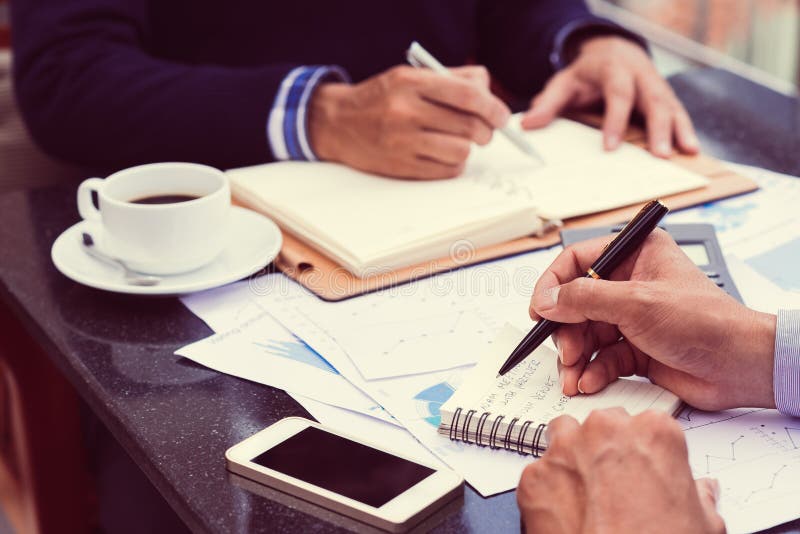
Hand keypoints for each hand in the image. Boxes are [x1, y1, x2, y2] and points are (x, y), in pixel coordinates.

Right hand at [307, 65, 509, 179]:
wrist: (337, 122)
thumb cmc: (382, 97)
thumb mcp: (411, 76)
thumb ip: (452, 78)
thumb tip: (490, 95)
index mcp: (411, 82)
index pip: (467, 96)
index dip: (493, 108)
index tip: (501, 117)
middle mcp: (405, 111)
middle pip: (468, 126)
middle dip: (485, 131)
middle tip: (484, 132)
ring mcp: (402, 142)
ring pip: (461, 151)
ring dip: (468, 149)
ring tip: (458, 142)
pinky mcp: (400, 166)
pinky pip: (445, 170)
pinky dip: (453, 164)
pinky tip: (444, 155)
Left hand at [517, 409, 724, 533]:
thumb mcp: (702, 523)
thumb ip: (700, 496)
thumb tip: (704, 491)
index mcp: (652, 433)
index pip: (646, 424)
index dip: (644, 451)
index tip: (644, 471)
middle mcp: (605, 431)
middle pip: (602, 425)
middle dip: (606, 449)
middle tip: (615, 486)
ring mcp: (564, 451)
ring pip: (563, 435)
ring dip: (572, 457)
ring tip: (587, 494)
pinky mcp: (533, 478)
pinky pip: (539, 473)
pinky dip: (548, 490)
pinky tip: (566, 515)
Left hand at [521, 36, 698, 157]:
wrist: (610, 52)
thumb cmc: (586, 73)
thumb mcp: (562, 83)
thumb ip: (548, 103)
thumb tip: (527, 124)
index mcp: (613, 68)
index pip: (617, 93)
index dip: (616, 120)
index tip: (610, 147)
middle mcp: (640, 74)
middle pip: (653, 99)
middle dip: (659, 127)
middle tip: (660, 155)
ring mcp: (655, 84)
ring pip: (671, 105)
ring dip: (679, 130)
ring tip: (686, 151)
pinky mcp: (665, 95)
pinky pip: (678, 111)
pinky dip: (685, 129)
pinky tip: (690, 147)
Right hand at [529, 229, 776, 410]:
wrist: (739, 366)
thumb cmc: (703, 322)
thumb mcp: (635, 303)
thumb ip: (584, 299)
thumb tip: (547, 300)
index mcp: (634, 254)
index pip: (576, 261)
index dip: (552, 285)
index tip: (539, 311)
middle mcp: (630, 283)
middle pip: (575, 303)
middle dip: (566, 331)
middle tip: (566, 352)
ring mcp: (632, 317)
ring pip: (585, 334)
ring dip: (575, 357)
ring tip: (573, 375)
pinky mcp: (635, 349)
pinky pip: (601, 357)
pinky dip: (592, 371)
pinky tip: (590, 382)